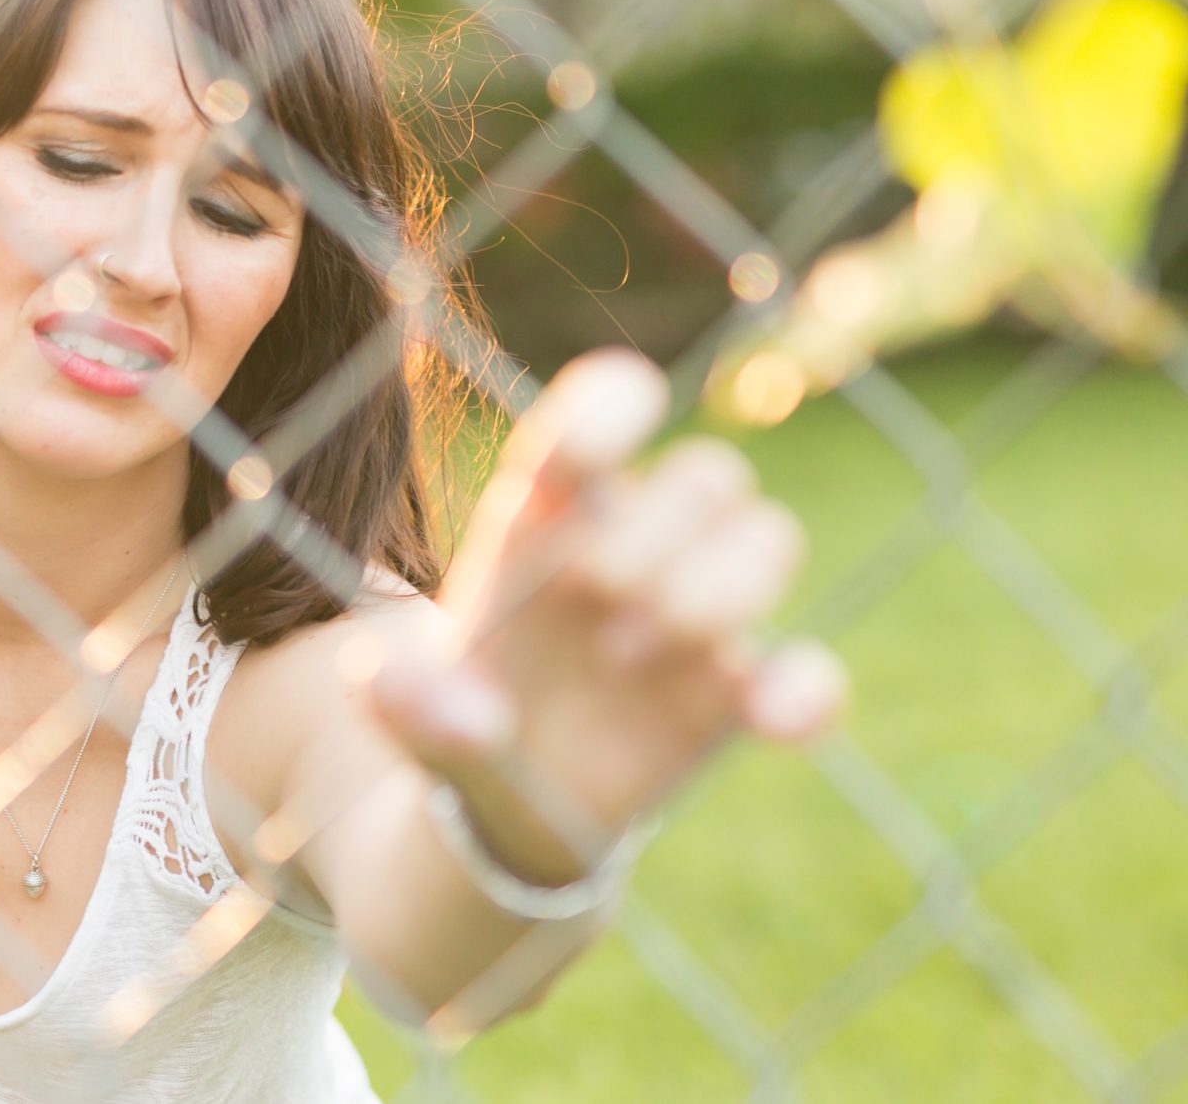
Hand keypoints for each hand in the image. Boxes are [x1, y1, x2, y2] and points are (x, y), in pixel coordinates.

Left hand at [366, 347, 848, 884]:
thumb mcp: (405, 704)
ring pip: (768, 540)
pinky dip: (804, 689)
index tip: (605, 438)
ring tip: (630, 661)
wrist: (499, 799)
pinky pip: (808, 672)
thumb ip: (401, 697)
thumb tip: (429, 700)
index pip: (596, 424)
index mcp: (545, 516)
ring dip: (716, 597)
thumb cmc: (453, 711)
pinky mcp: (736, 696)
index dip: (612, 410)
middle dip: (655, 539)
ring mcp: (693, 617)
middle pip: (706, 476)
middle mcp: (631, 546)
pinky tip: (766, 717)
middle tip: (596, 614)